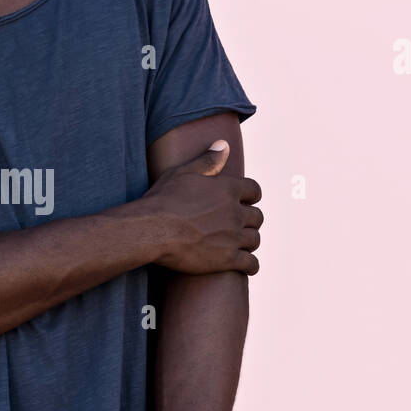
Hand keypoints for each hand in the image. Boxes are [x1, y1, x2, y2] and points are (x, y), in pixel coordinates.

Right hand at [144, 140, 262, 274]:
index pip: (255, 190)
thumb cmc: (164, 199)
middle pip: (257, 217)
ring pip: (255, 240)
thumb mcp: (183, 172)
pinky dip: (251, 265)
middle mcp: (235, 212)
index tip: (247, 200)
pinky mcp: (227, 259)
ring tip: (241, 244)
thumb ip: (207, 160)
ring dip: (249, 241)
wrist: (152, 230)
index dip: (251, 196)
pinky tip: (247, 266)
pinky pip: (251, 264)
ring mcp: (233, 237)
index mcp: (228, 189)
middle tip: (240, 224)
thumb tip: (224, 144)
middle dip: (250, 220)